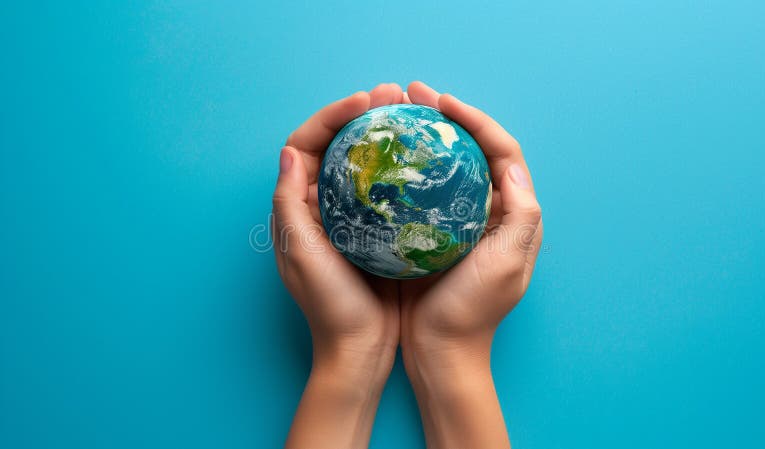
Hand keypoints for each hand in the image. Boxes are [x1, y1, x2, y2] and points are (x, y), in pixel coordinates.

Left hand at [274, 84, 406, 448]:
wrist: (360, 348)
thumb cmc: (329, 306)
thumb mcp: (302, 253)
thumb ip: (290, 203)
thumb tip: (291, 151)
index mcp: (298, 207)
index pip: (308, 145)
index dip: (331, 116)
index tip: (363, 102)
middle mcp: (321, 206)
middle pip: (338, 147)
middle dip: (361, 116)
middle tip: (393, 96)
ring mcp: (352, 217)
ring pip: (365, 164)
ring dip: (383, 136)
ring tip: (410, 113)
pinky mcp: (378, 231)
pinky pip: (388, 189)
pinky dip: (402, 168)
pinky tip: (424, 157)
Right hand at [399, 82, 543, 448]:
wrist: (440, 353)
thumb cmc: (474, 310)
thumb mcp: (507, 261)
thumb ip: (521, 212)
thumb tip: (511, 163)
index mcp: (512, 214)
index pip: (501, 151)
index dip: (476, 120)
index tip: (443, 103)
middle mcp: (487, 212)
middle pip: (472, 151)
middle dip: (447, 119)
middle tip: (414, 95)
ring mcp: (456, 222)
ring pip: (444, 166)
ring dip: (425, 137)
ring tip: (397, 114)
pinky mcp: (429, 234)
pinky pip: (420, 190)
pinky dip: (407, 167)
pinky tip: (384, 156)